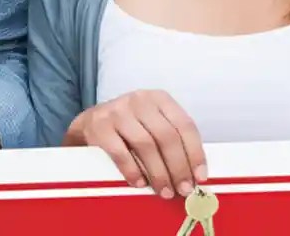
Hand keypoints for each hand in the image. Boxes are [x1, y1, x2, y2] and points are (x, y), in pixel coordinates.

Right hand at [64, 89, 204, 199]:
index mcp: (159, 98)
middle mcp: (139, 100)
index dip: (195, 153)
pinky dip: (133, 171)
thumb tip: (193, 173)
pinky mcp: (100, 126)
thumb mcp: (152, 123)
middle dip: (178, 167)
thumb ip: (172, 140)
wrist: (89, 122)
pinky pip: (120, 152)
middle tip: (183, 189)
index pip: (184, 125)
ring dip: (158, 173)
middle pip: (167, 136)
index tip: (199, 177)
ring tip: (164, 191)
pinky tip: (140, 183)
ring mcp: (118, 111)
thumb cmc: (129, 127)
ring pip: (146, 145)